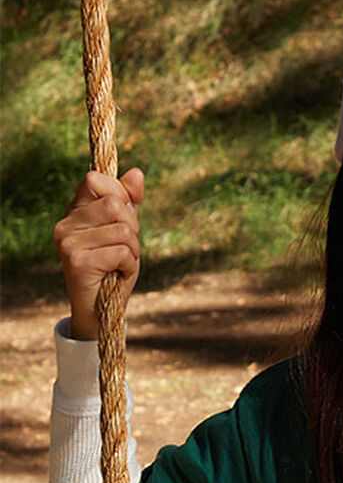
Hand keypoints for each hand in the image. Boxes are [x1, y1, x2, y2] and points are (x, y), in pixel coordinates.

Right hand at [53, 167, 144, 338]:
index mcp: (74, 211)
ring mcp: (68, 242)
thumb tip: (137, 173)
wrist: (100, 310)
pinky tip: (118, 274)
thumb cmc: (113, 267)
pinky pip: (121, 252)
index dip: (119, 194)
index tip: (124, 216)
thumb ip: (129, 202)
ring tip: (121, 263)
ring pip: (122, 230)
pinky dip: (129, 265)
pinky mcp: (77, 262)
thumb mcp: (125, 231)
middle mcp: (65, 224)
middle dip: (132, 227)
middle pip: (115, 205)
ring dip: (133, 250)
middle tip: (126, 248)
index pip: (95, 179)